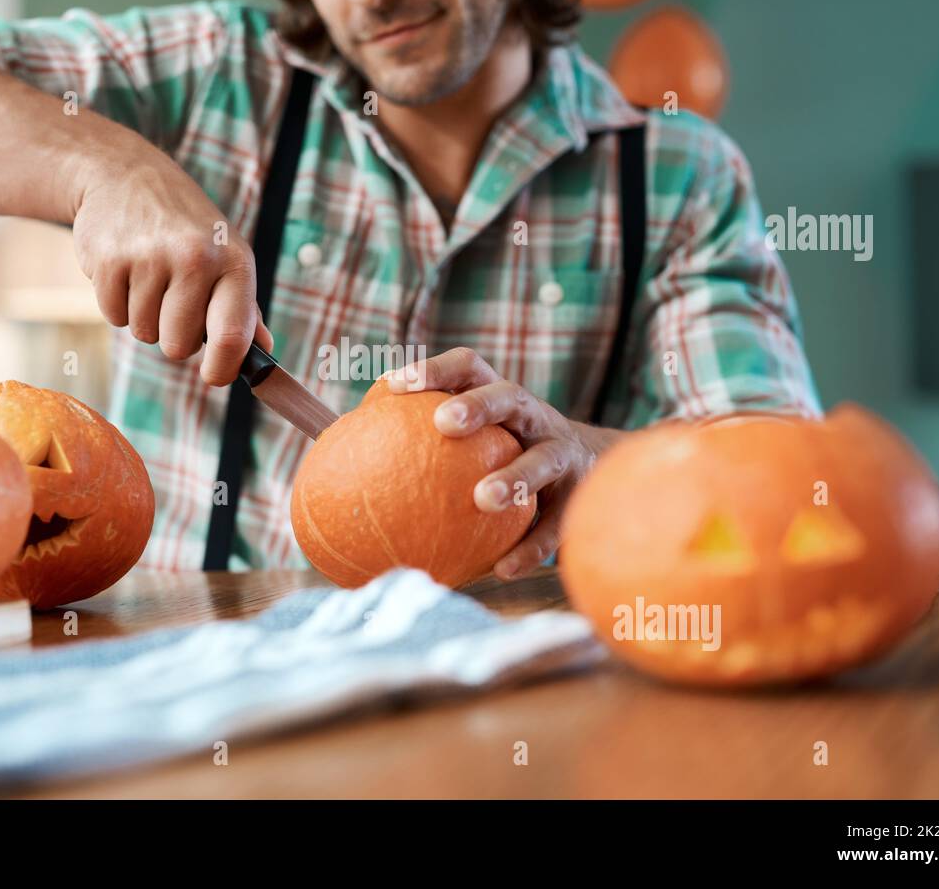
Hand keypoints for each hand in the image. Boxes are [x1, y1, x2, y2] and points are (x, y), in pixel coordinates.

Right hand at [72, 146, 272, 385]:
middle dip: (172, 334)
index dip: (223, 368)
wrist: (127, 176)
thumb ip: (245, 309)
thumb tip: (264, 355)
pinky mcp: (109, 260)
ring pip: (144, 333)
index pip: (233, 336)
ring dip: (143, 316)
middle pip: (179, 346)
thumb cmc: (186, 228)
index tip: (213, 376)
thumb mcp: (226, 255)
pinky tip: (125, 270)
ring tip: (148, 276)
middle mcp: (195, 259)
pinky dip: (117, 304)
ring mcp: (150, 258)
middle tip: (171, 299)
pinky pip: (113, 317)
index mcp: (233, 262)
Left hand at [384, 347, 622, 579]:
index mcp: (501, 399)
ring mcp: (564, 455)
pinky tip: (502, 569)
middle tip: (443, 423)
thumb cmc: (508, 454)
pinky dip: (531, 547)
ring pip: (544, 461)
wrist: (601, 472)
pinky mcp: (582, 497)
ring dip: (514, 477)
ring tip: (482, 499)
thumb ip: (418, 439)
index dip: (435, 370)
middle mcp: (535, 418)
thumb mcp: (479, 438)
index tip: (396, 385)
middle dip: (478, 406)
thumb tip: (338, 445)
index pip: (469, 368)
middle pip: (510, 397)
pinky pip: (557, 524)